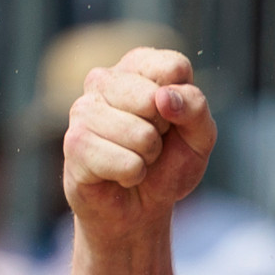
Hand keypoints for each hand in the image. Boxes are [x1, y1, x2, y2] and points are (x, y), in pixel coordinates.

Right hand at [62, 48, 216, 241]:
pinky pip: (126, 162)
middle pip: (153, 98)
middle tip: (152, 143)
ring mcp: (83, 110)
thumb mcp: (199, 136)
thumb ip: (195, 108)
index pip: (174, 68)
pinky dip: (133, 175)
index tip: (172, 120)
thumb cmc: (168, 164)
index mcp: (139, 66)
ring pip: (140, 133)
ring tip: (136, 159)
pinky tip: (120, 174)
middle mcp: (105, 80)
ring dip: (148, 157)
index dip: (183, 104)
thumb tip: (164, 97)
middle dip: (163, 132)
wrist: (139, 208)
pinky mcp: (74, 143)